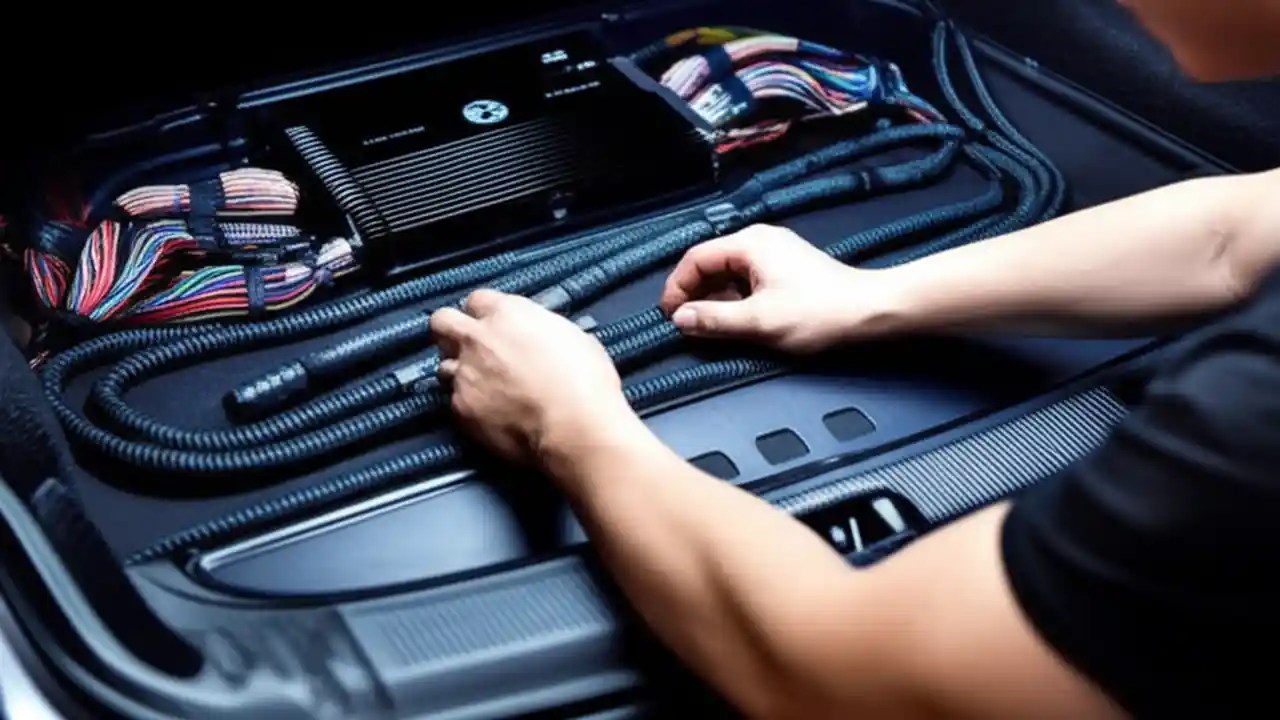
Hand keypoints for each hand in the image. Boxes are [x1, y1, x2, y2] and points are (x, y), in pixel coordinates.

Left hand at [429, 290, 639, 467]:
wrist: (575, 427)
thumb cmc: (587, 381)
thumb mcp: (574, 338)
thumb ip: (543, 332)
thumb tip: (540, 340)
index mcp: (508, 313)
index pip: (476, 299)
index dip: (483, 314)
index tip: (493, 327)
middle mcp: (478, 338)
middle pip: (441, 322)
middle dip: (450, 333)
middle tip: (468, 349)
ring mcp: (465, 374)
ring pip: (443, 366)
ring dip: (458, 373)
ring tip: (481, 389)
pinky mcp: (460, 408)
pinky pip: (454, 402)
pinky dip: (468, 407)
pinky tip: (488, 416)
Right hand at [660, 225, 900, 353]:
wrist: (870, 312)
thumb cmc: (818, 314)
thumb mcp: (760, 322)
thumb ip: (714, 320)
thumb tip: (680, 319)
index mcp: (750, 243)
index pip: (696, 258)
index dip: (677, 287)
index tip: (669, 317)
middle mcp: (759, 240)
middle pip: (711, 263)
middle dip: (694, 294)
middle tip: (685, 324)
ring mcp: (774, 253)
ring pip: (728, 273)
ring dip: (714, 298)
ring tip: (706, 326)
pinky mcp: (785, 268)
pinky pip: (746, 279)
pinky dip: (733, 298)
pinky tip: (734, 320)